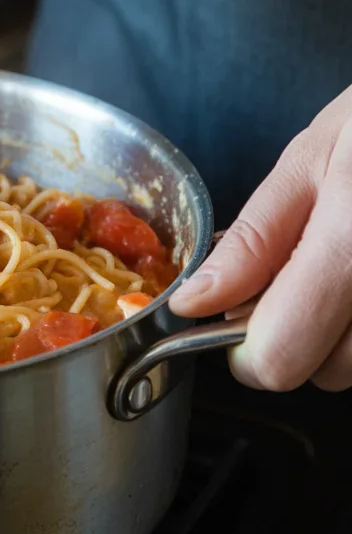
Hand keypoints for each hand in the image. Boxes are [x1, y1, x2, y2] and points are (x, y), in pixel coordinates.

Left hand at [170, 85, 351, 391]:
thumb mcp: (309, 161)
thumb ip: (253, 242)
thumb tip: (197, 302)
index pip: (280, 355)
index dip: (244, 347)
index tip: (239, 315)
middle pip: (325, 372)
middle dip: (296, 335)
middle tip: (300, 272)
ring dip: (339, 334)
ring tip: (344, 262)